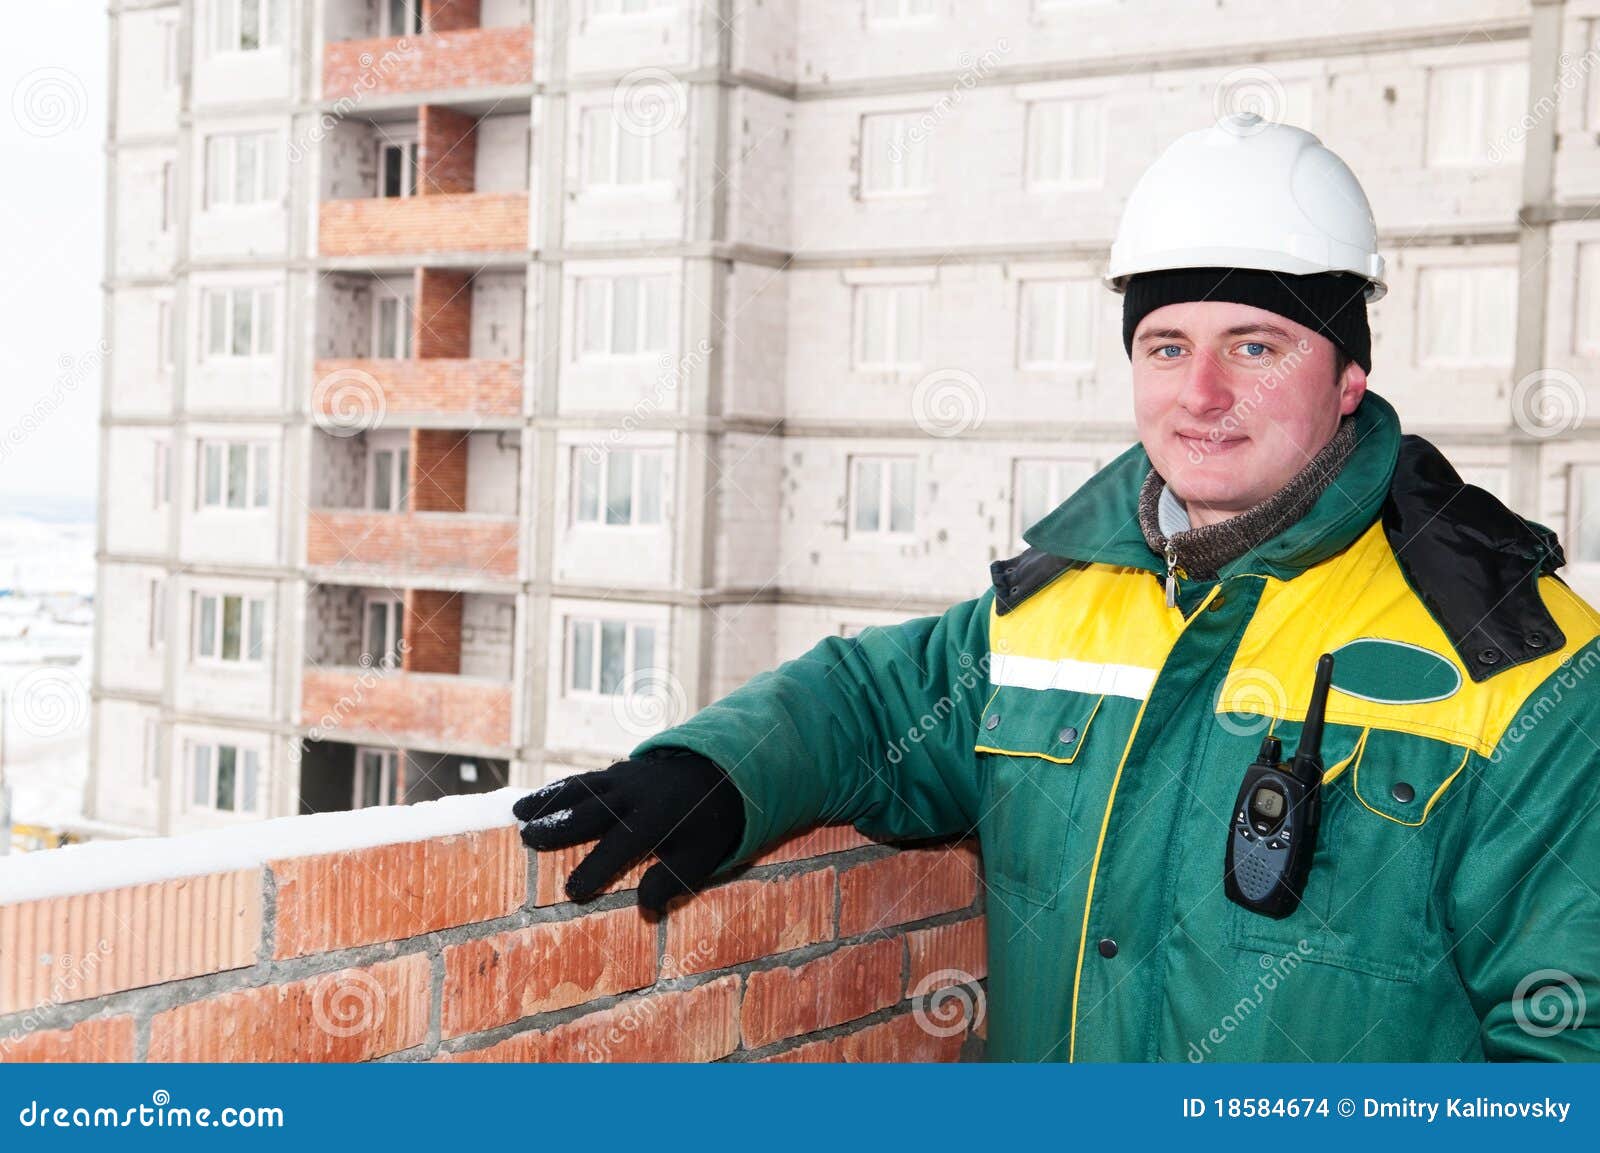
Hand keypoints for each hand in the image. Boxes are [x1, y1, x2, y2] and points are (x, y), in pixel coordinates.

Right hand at [513, 747, 745, 912]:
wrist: (717, 774)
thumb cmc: (705, 826)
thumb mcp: (699, 859)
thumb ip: (670, 882)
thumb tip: (645, 909)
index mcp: (655, 821)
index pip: (618, 848)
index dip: (594, 870)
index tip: (572, 891)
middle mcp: (634, 796)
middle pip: (590, 811)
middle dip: (558, 825)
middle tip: (527, 839)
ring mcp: (624, 778)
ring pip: (580, 789)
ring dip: (548, 799)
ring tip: (518, 811)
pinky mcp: (618, 770)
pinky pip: (584, 778)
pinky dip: (559, 787)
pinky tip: (537, 797)